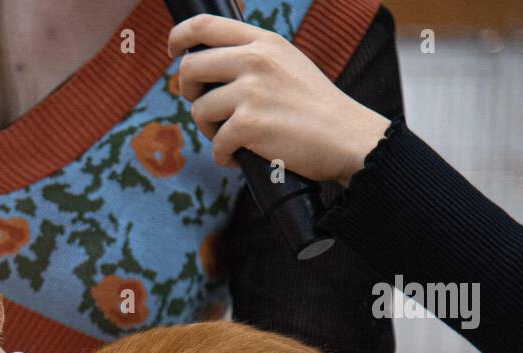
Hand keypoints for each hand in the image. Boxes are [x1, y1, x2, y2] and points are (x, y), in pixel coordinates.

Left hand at [167, 14, 390, 184]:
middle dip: (188, 92)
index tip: (174, 52)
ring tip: (232, 138)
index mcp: (264, 42)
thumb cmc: (315, 108)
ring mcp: (252, 92)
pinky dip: (224, 156)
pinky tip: (241, 157)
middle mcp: (256, 61)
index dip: (179, 37)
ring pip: (199, 109)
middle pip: (190, 68)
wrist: (348, 137)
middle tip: (205, 108)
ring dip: (209, 131)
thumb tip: (206, 67)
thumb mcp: (287, 64)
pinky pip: (215, 144)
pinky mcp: (250, 125)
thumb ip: (252, 58)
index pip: (204, 25)